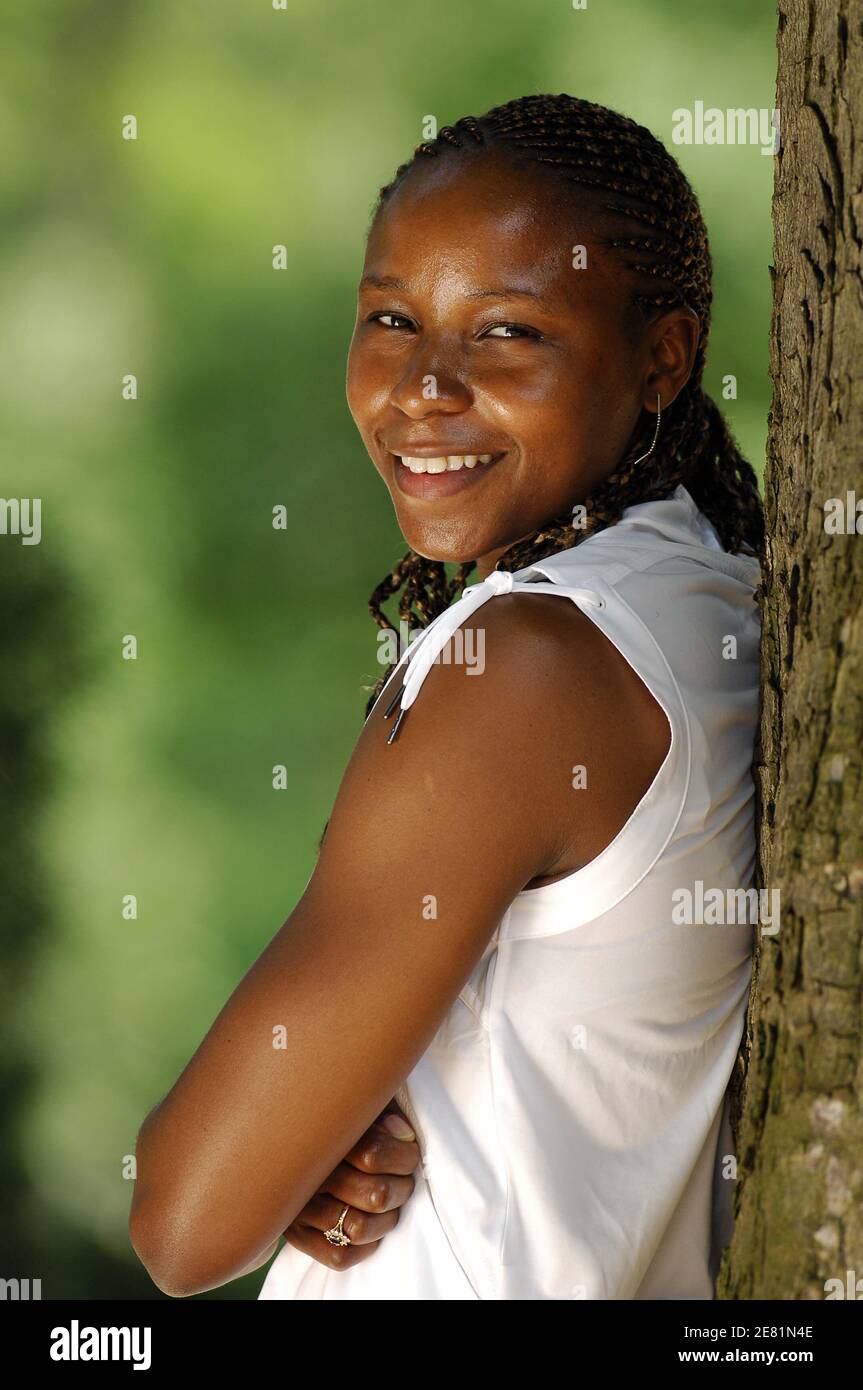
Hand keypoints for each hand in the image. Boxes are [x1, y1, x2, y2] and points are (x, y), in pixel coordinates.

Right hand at [282, 1102, 419, 1269]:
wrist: (288, 1141)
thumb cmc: (341, 1121)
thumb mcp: (362, 1106)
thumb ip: (383, 1114)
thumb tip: (403, 1135)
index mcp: (321, 1133)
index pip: (374, 1155)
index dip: (404, 1157)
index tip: (407, 1149)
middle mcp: (305, 1173)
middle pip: (376, 1195)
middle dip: (401, 1189)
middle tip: (402, 1180)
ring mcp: (297, 1208)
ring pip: (359, 1228)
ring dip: (387, 1219)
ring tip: (389, 1204)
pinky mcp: (296, 1236)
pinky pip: (339, 1256)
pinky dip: (365, 1246)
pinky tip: (370, 1224)